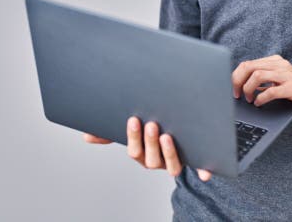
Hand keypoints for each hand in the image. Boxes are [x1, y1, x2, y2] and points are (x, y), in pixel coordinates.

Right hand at [83, 117, 211, 181]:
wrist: (183, 138)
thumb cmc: (153, 134)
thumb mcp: (135, 132)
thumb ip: (111, 134)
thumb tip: (87, 136)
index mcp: (143, 154)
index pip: (134, 151)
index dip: (134, 137)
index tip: (133, 120)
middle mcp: (159, 161)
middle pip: (151, 159)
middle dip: (150, 142)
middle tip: (151, 124)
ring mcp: (176, 163)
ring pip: (172, 166)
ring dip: (169, 153)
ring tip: (167, 136)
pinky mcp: (196, 163)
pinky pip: (200, 170)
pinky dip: (203, 170)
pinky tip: (204, 170)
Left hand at [232, 54, 291, 119]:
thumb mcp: (278, 84)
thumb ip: (263, 83)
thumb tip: (241, 88)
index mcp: (275, 62)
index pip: (248, 63)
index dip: (236, 76)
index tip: (232, 89)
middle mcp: (280, 64)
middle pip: (249, 66)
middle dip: (238, 81)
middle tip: (236, 95)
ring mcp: (287, 74)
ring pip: (258, 75)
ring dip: (248, 89)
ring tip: (248, 99)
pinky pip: (271, 90)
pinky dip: (261, 98)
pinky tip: (259, 103)